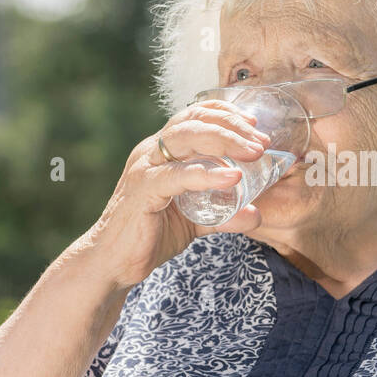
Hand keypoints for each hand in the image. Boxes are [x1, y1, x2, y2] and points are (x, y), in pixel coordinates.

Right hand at [76, 99, 274, 294]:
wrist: (114, 263)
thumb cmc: (151, 235)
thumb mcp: (196, 219)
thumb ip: (224, 213)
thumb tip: (257, 214)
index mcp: (162, 151)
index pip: (194, 116)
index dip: (225, 113)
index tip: (254, 123)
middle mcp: (152, 152)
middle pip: (194, 121)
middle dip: (233, 126)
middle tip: (262, 142)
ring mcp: (145, 168)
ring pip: (185, 137)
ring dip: (225, 140)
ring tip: (254, 152)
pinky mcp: (142, 190)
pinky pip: (176, 175)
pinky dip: (206, 174)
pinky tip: (232, 176)